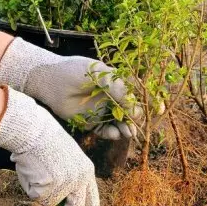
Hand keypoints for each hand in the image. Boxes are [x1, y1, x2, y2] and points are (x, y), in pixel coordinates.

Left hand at [0, 38, 139, 139]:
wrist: (49, 80)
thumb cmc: (74, 71)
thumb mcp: (101, 75)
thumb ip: (119, 90)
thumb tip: (135, 108)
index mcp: (116, 82)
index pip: (137, 94)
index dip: (149, 102)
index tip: (158, 110)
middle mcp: (111, 97)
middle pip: (130, 111)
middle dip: (137, 120)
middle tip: (139, 126)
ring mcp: (102, 110)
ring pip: (120, 123)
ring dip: (126, 129)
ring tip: (128, 133)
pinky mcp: (90, 122)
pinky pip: (105, 131)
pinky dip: (112, 134)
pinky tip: (115, 134)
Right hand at [0, 87, 99, 205]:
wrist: (33, 129)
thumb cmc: (45, 144)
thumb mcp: (65, 162)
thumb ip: (69, 183)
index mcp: (86, 171)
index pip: (92, 201)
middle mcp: (80, 179)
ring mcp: (65, 183)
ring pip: (50, 204)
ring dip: (43, 204)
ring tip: (38, 192)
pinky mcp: (49, 186)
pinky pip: (36, 197)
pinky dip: (30, 187)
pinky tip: (31, 171)